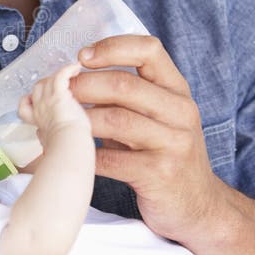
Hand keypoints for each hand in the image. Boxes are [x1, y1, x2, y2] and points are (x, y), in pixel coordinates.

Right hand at [18, 62, 89, 145]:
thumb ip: (43, 136)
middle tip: (60, 85)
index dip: (29, 100)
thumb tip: (40, 135)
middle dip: (46, 85)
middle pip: (37, 89)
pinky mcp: (59, 94)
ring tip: (70, 74)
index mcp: (37, 120)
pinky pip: (60, 75)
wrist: (69, 145)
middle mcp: (39, 108)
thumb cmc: (63, 147)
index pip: (25, 106)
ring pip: (47, 81)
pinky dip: (68, 69)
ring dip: (58, 77)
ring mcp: (47, 100)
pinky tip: (76, 67)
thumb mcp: (47, 142)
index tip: (38, 100)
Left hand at [74, 34, 218, 241]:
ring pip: (116, 119)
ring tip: (56, 121)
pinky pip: (112, 159)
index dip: (112, 47)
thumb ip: (123, 98)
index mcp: (177, 90)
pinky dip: (85, 155)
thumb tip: (68, 80)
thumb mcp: (156, 117)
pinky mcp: (160, 174)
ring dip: (79, 119)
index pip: (149, 50)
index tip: (82, 56)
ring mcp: (173, 143)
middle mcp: (180, 111)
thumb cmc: (164, 154)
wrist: (198, 206)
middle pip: (124, 85)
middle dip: (83, 85)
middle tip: (57, 93)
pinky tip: (70, 153)